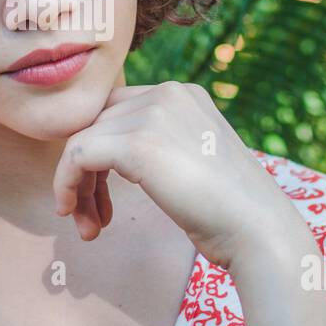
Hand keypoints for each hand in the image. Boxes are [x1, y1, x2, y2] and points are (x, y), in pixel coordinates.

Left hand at [52, 81, 296, 268]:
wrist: (258, 233)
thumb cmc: (229, 212)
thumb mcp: (192, 160)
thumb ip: (157, 145)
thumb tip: (106, 154)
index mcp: (182, 94)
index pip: (116, 112)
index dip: (100, 154)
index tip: (101, 198)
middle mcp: (167, 93)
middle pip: (97, 125)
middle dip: (85, 174)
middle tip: (91, 218)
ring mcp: (152, 114)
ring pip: (83, 141)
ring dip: (76, 187)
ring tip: (87, 227)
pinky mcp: (137, 144)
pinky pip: (77, 156)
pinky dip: (66, 184)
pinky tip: (73, 214)